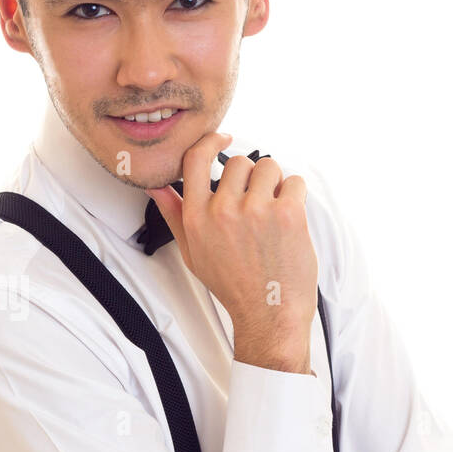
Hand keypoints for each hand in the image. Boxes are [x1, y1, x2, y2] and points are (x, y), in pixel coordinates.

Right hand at [146, 132, 316, 373]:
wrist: (268, 314)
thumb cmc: (233, 285)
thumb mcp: (192, 252)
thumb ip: (175, 215)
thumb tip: (157, 187)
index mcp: (196, 218)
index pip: (196, 159)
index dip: (210, 141)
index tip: (223, 137)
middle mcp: (222, 211)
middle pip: (239, 161)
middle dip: (251, 176)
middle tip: (257, 202)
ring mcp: (256, 211)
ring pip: (269, 167)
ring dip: (275, 183)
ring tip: (274, 210)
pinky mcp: (287, 214)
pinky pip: (294, 182)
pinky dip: (295, 195)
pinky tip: (289, 219)